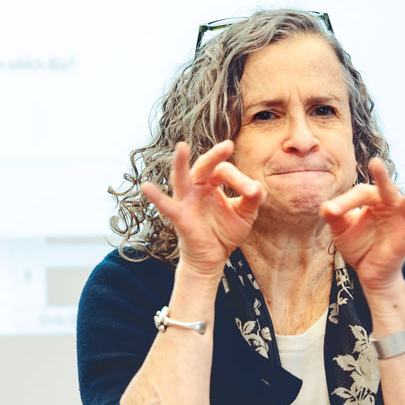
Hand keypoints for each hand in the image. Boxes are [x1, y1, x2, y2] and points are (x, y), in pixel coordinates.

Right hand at [143, 140, 264, 279]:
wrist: (213, 259)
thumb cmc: (225, 233)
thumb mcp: (245, 214)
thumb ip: (253, 199)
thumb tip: (257, 187)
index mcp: (212, 183)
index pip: (225, 172)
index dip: (240, 180)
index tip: (253, 192)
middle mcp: (197, 188)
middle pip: (204, 166)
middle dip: (215, 156)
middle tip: (228, 146)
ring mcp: (186, 201)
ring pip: (181, 178)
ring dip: (180, 163)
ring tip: (181, 147)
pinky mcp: (180, 217)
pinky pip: (167, 207)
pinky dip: (157, 198)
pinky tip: (147, 187)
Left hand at [321, 159, 404, 292]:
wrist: (368, 272)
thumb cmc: (358, 245)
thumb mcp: (341, 229)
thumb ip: (333, 216)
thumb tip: (326, 207)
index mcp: (373, 200)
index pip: (361, 193)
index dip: (346, 201)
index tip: (332, 211)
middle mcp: (390, 206)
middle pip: (387, 188)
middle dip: (382, 176)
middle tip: (375, 162)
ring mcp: (400, 221)